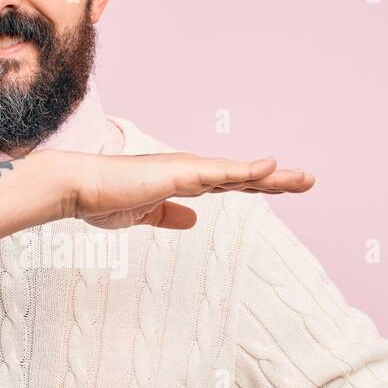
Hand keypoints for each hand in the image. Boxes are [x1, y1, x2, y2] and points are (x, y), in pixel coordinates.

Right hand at [34, 149, 314, 230]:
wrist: (78, 189)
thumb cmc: (103, 200)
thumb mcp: (144, 216)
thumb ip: (168, 216)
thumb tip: (193, 221)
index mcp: (182, 182)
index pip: (228, 183)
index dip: (256, 183)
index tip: (283, 185)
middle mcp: (189, 172)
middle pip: (242, 175)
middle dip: (276, 180)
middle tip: (309, 180)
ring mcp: (185, 170)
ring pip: (238, 172)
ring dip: (271, 176)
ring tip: (303, 178)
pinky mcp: (177, 174)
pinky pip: (218, 172)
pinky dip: (245, 169)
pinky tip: (269, 166)